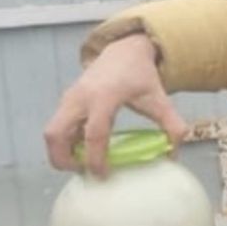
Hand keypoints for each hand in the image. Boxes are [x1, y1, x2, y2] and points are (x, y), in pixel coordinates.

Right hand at [43, 33, 186, 176]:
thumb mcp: (159, 99)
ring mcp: (69, 98)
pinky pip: (57, 125)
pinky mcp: (66, 100)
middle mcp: (80, 97)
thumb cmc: (140, 75)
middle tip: (82, 172)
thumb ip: (171, 124)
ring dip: (61, 151)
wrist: (124, 51)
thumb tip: (174, 153)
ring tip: (83, 163)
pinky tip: (83, 149)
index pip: (94, 134)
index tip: (102, 174)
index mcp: (104, 97)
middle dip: (62, 158)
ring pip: (52, 131)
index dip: (95, 157)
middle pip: (56, 134)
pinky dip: (64, 141)